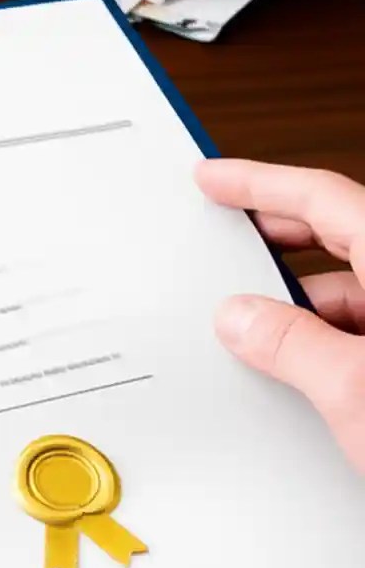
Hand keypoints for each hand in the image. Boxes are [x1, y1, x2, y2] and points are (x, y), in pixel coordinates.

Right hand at [196, 159, 364, 472]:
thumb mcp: (353, 389)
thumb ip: (287, 342)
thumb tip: (243, 318)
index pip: (324, 197)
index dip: (258, 183)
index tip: (217, 178)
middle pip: (344, 238)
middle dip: (281, 245)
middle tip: (231, 246)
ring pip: (358, 294)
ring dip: (307, 312)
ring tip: (259, 342)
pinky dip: (335, 344)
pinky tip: (306, 375)